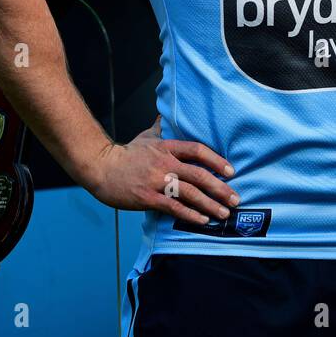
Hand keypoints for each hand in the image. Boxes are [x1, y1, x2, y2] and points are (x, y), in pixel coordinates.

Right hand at [81, 116, 239, 225]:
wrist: (100, 167)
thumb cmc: (124, 154)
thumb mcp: (145, 137)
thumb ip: (161, 129)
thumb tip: (168, 115)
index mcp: (166, 147)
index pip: (197, 150)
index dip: (216, 160)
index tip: (231, 171)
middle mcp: (164, 163)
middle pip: (199, 174)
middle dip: (220, 188)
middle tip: (235, 198)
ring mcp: (156, 181)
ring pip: (190, 193)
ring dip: (210, 205)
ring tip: (224, 213)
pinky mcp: (147, 197)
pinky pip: (174, 207)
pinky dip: (190, 215)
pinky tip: (202, 220)